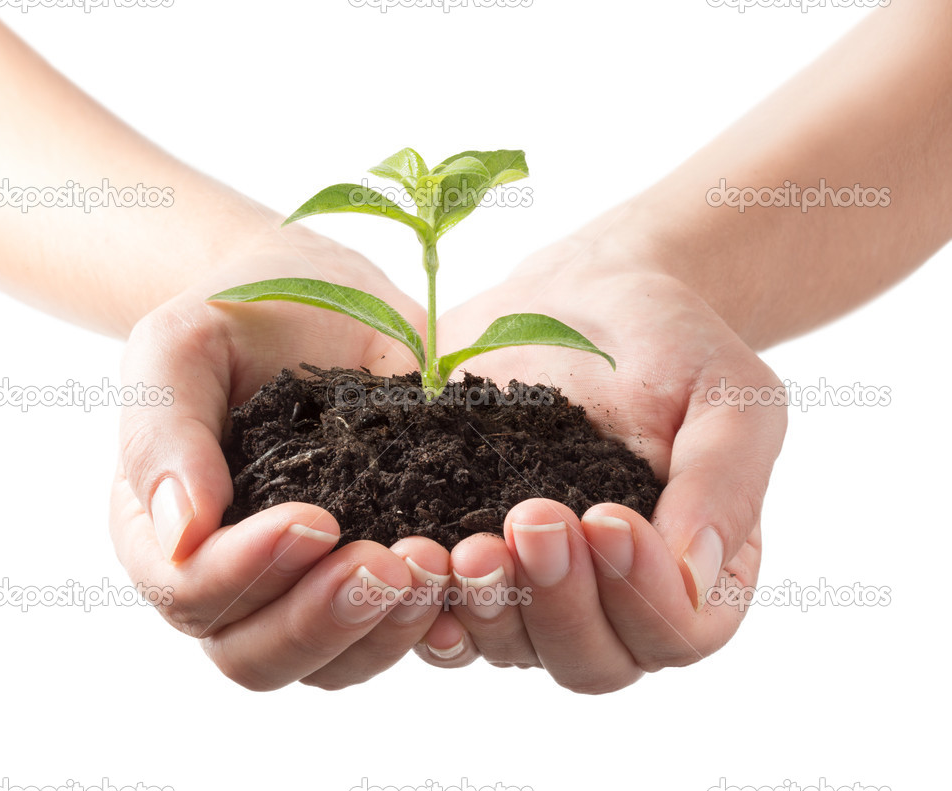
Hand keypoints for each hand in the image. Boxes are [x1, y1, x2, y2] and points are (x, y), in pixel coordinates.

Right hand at [109, 223, 450, 689]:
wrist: (324, 297)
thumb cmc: (241, 313)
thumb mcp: (181, 346)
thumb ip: (162, 431)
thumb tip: (180, 535)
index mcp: (163, 531)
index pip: (189, 592)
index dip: (248, 573)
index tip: (315, 520)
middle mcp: (229, 577)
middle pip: (255, 655)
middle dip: (321, 619)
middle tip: (389, 562)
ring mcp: (302, 586)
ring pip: (327, 665)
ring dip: (380, 632)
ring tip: (435, 569)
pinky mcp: (368, 576)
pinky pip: (387, 636)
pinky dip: (425, 625)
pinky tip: (463, 581)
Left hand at [415, 237, 786, 692]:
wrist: (583, 298)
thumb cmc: (672, 342)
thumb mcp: (729, 393)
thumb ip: (725, 482)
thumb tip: (696, 580)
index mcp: (695, 574)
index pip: (675, 630)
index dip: (640, 593)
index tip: (605, 517)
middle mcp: (615, 600)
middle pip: (590, 661)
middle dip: (558, 602)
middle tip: (532, 520)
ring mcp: (537, 588)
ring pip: (514, 648)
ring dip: (490, 610)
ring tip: (469, 546)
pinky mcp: (470, 560)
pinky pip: (446, 615)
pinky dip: (426, 606)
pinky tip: (412, 565)